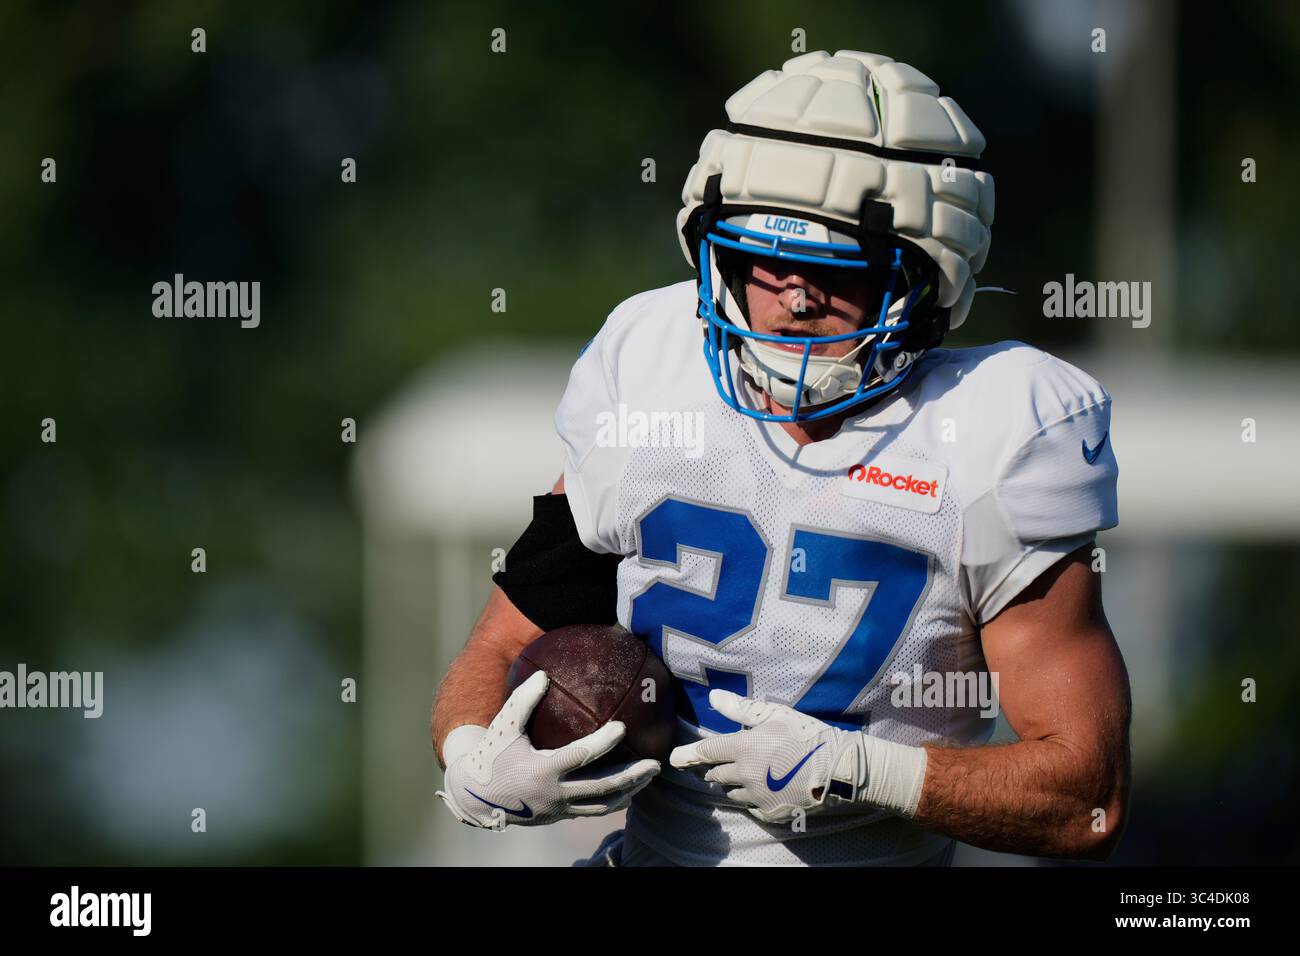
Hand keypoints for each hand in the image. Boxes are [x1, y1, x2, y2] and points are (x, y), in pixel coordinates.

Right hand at [436, 670, 660, 828]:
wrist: (474, 796)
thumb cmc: (491, 755)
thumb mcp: (503, 726)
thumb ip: (523, 701)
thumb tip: (544, 674)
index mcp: (543, 770)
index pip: (582, 756)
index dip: (605, 742)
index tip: (623, 728)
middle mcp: (555, 793)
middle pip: (603, 787)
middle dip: (632, 776)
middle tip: (656, 764)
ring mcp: (558, 809)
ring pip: (601, 805)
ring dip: (628, 792)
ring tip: (647, 780)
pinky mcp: (558, 817)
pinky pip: (590, 811)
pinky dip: (610, 802)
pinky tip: (624, 790)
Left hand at [669, 690, 926, 823]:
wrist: (839, 768)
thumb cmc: (807, 734)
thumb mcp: (774, 714)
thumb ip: (740, 709)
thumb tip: (714, 696)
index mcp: (744, 749)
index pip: (708, 753)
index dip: (688, 755)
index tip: (674, 759)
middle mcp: (745, 776)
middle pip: (715, 776)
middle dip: (709, 770)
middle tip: (708, 765)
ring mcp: (758, 797)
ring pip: (730, 793)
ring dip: (728, 784)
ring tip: (737, 775)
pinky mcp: (770, 812)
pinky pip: (750, 806)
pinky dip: (749, 797)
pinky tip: (759, 788)